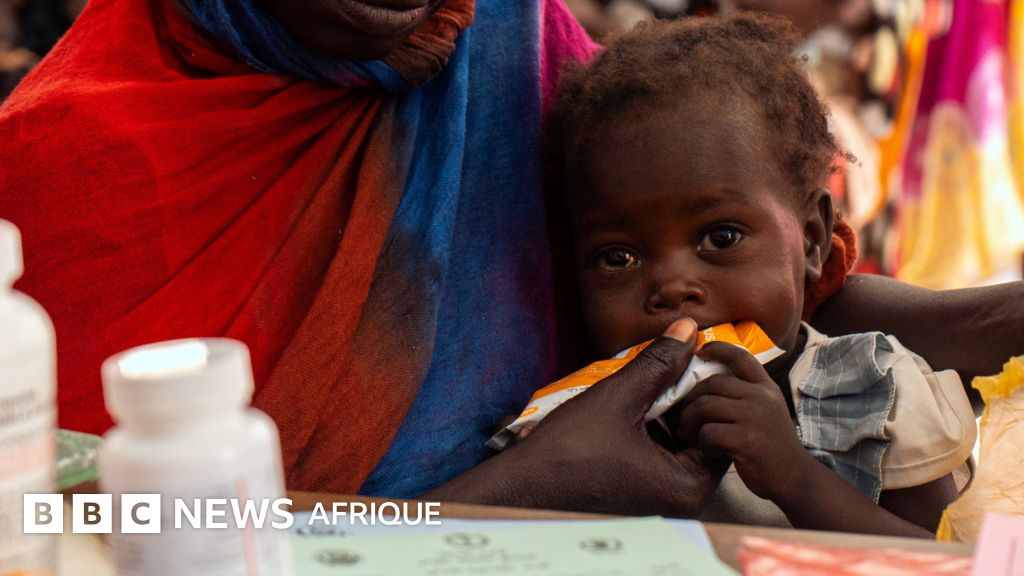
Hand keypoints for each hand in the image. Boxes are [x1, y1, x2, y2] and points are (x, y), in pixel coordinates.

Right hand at [427, 318, 729, 516]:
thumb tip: (688, 331)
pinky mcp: (638, 495)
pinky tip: (623, 411)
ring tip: (636, 390)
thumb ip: (658, 363)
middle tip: (661, 374)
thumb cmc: (566, 453)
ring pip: (675, 444)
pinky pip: (655, 456)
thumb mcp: (618, 397)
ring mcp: (658, 500)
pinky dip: (646, 430)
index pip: (719, 429)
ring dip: (661, 413)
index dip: (704, 393)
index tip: (688, 367)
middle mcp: (680, 501)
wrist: (521, 487)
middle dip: (681, 401)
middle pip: (698, 436)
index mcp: (687, 486)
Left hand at [677, 342, 810, 501]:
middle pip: (712, 382)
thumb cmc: (770, 445)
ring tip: (688, 435)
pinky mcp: (747, 440)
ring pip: (705, 405)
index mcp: (765, 387)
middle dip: (691, 398)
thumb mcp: (764, 410)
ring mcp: (755, 417)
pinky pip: (708, 432)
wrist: (794, 478)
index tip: (700, 350)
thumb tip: (704, 379)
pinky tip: (710, 450)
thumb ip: (743, 393)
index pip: (741, 356)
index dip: (718, 348)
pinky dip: (702, 443)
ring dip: (689, 421)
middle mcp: (761, 397)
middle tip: (684, 416)